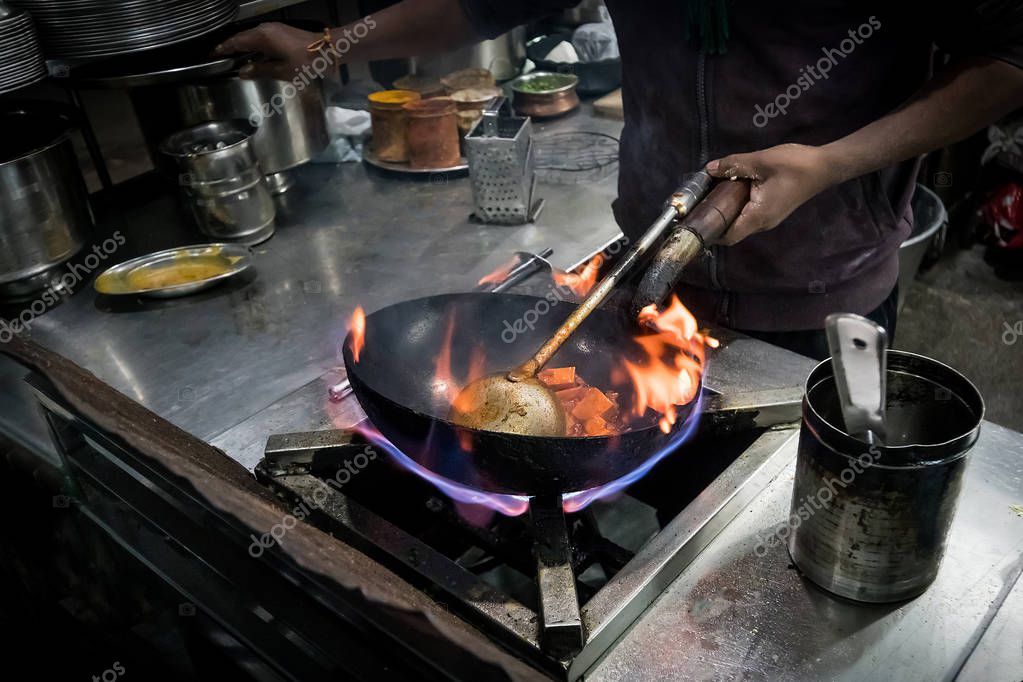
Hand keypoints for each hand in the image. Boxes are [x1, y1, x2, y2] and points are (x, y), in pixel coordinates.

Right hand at [214, 22, 330, 80]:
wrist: (328, 51)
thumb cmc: (305, 63)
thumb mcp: (282, 71)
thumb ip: (261, 70)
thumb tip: (242, 72)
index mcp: (262, 37)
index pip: (237, 41)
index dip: (224, 48)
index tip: (213, 54)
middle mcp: (266, 29)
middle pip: (243, 37)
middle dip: (231, 46)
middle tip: (220, 56)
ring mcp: (275, 29)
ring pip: (252, 36)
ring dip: (242, 45)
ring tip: (233, 56)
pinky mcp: (282, 32)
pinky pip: (262, 37)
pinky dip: (254, 45)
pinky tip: (253, 54)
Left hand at [706, 143, 834, 244]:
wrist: (826, 166)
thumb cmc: (796, 165)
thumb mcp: (761, 161)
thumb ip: (734, 165)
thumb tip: (709, 169)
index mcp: (758, 217)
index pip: (728, 236)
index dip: (709, 231)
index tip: (694, 218)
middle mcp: (762, 224)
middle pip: (732, 230)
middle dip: (714, 219)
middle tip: (699, 202)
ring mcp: (768, 218)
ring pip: (740, 222)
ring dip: (726, 211)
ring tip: (711, 194)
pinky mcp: (772, 210)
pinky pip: (748, 214)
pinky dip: (737, 206)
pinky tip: (730, 189)